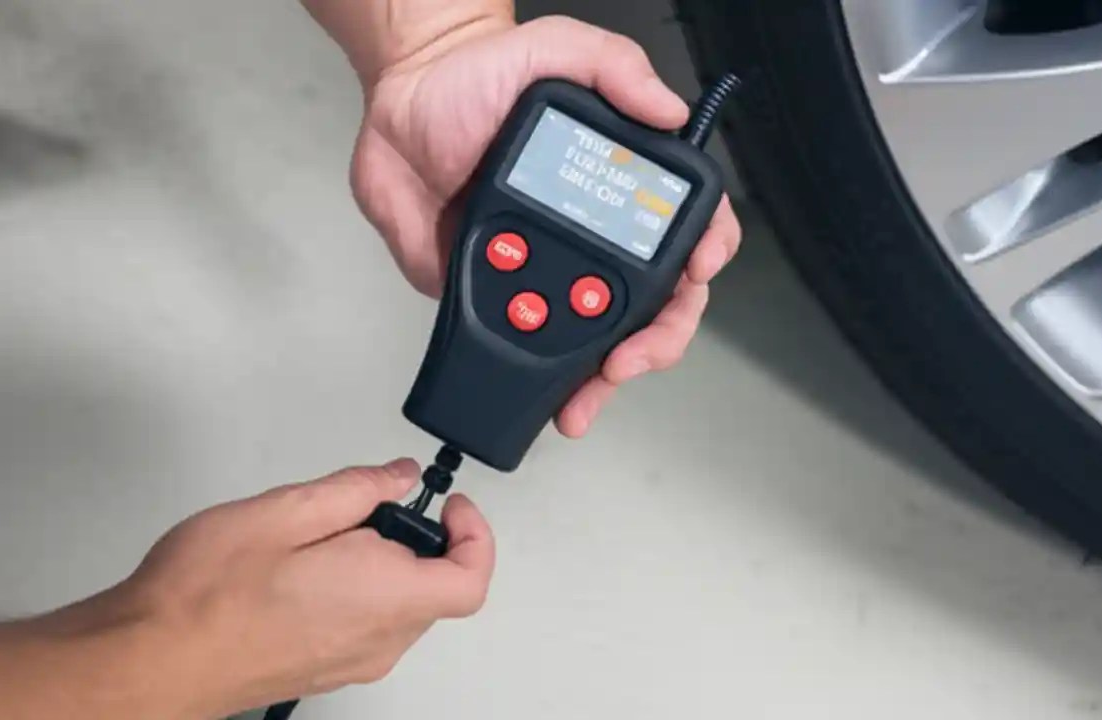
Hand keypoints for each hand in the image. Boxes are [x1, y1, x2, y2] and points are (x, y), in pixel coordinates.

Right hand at [110, 461, 493, 717]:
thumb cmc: (206, 593)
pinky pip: (368, 626)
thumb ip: (356, 489)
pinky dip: (357, 591)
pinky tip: (302, 571)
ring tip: (321, 540)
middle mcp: (380, 639)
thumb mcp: (285, 510)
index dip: (473, 535)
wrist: (149, 660)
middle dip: (415, 541)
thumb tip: (398, 476)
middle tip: (365, 510)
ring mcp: (353, 662)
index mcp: (385, 596)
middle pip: (435, 589)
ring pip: (400, 608)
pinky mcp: (326, 671)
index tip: (449, 504)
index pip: (471, 578)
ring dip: (382, 567)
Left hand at [350, 14, 743, 436]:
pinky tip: (540, 389)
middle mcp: (594, 234)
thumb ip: (614, 68)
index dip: (701, 262)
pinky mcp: (501, 291)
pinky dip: (541, 376)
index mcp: (620, 183)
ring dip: (598, 380)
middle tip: (625, 363)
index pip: (687, 230)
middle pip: (654, 305)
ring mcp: (550, 270)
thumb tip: (669, 110)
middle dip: (653, 345)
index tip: (691, 279)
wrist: (399, 102)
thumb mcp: (554, 49)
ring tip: (581, 398)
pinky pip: (528, 341)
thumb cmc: (476, 76)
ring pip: (596, 339)